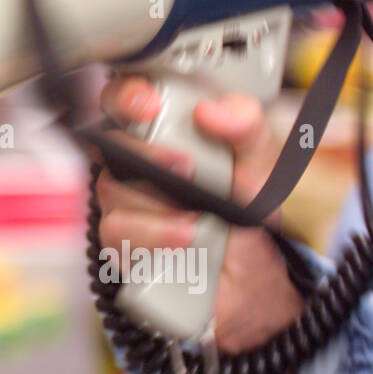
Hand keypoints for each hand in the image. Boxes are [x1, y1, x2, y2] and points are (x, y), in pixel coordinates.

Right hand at [95, 75, 302, 373]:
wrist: (254, 277)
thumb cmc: (246, 214)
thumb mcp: (262, 164)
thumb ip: (246, 126)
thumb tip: (212, 111)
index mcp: (162, 132)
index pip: (124, 99)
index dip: (127, 96)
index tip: (148, 105)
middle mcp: (134, 164)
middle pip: (109, 144)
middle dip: (147, 153)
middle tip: (186, 167)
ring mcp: (122, 203)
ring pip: (113, 190)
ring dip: (159, 203)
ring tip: (199, 217)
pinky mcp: (120, 243)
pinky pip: (117, 232)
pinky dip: (155, 234)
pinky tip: (185, 238)